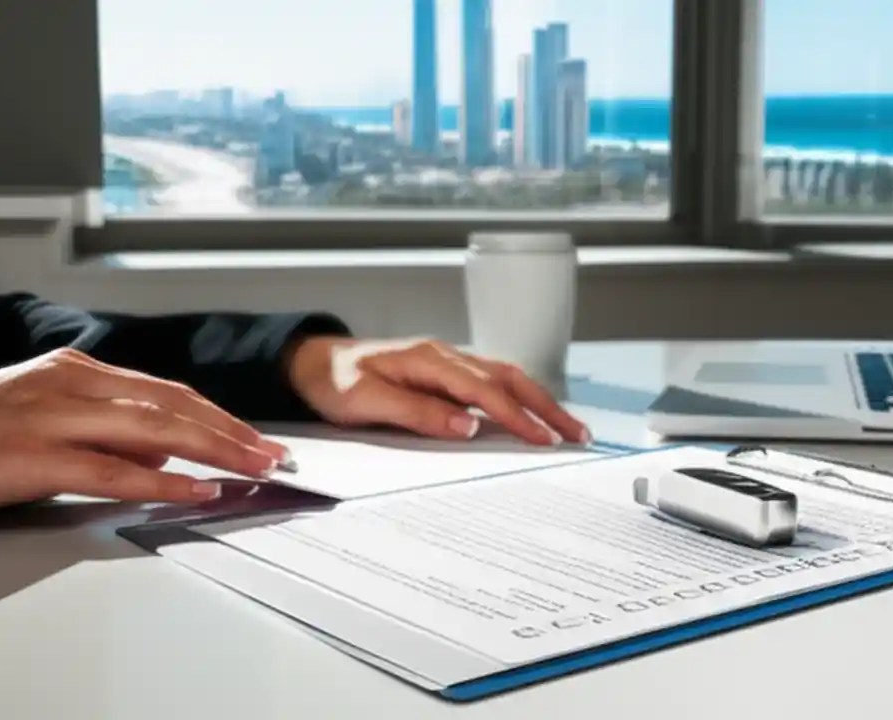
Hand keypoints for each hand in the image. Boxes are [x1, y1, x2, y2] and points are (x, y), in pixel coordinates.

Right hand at [0, 349, 289, 507]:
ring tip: (255, 469)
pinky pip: (111, 470)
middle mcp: (71, 382)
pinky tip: (197, 491)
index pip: (168, 391)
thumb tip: (169, 453)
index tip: (259, 438)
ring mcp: (52, 415)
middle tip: (275, 456)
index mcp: (77, 370)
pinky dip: (162, 481)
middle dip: (232, 432)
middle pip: (173, 405)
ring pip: (154, 429)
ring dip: (215, 450)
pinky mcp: (33, 455)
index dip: (221, 416)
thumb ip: (109, 432)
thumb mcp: (51, 421)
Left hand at [284, 337, 589, 445]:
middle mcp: (447, 356)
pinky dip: (521, 399)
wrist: (314, 362)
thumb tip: (468, 426)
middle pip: (510, 378)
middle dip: (547, 407)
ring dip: (540, 402)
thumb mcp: (368, 402)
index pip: (485, 390)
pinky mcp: (448, 373)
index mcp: (429, 360)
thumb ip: (419, 413)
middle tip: (578, 434)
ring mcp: (450, 362)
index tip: (543, 439)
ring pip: (507, 378)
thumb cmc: (336, 381)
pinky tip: (535, 415)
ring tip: (568, 428)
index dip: (517, 416)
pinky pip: (494, 383)